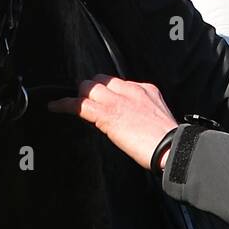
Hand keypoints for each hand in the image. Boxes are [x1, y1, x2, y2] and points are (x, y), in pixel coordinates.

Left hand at [48, 75, 177, 170]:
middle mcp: (131, 89)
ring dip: (79, 96)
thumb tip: (132, 122)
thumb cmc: (168, 142)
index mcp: (145, 90)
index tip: (102, 100)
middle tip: (85, 103)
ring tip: (68, 104)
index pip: (117, 82)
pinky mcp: (107, 114)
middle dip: (91, 90)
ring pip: (88, 88)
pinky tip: (55, 106)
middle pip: (101, 80)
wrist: (172, 147)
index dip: (106, 91)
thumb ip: (143, 113)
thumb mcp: (157, 119)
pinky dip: (64, 104)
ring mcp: (118, 100)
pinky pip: (79, 104)